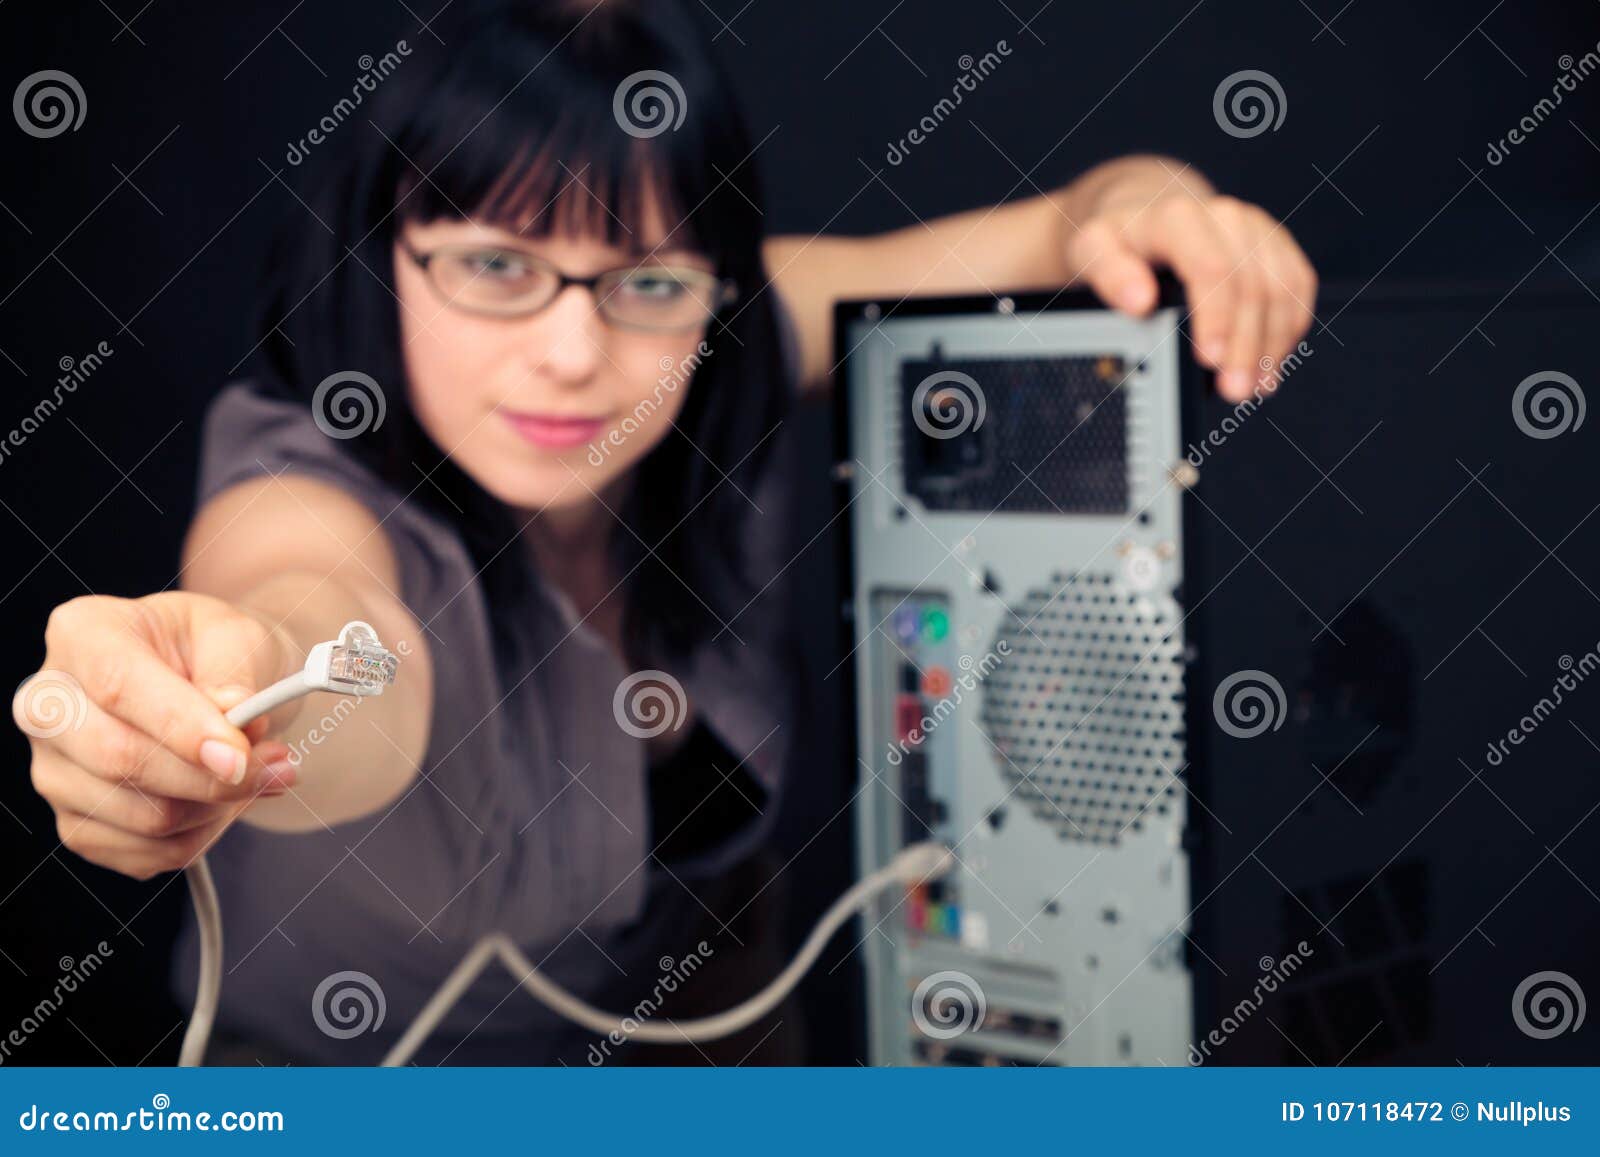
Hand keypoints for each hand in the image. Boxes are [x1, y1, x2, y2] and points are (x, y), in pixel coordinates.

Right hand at [14, 593, 298, 879]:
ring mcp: (54, 769)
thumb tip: (232, 717)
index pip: (118, 686)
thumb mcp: (238, 635)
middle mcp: (49, 704)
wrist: (212, 682)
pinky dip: (201, 836)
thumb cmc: (217, 650)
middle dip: (211, 777)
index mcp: (83, 633)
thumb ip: (234, 673)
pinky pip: (144, 854)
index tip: (239, 755)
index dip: (181, 727)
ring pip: (140, 815)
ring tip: (257, 775)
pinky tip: (222, 803)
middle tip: (278, 766)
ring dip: (218, 807)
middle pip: (118, 759)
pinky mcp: (77, 821)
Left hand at [1065, 186, 1317, 401]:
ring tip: (1253, 387)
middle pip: (1251, 286)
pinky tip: (1269, 363)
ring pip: (1282, 289)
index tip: (1210, 360)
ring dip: (1271, 344)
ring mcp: (1255, 229)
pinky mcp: (1275, 244)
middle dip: (1246, 346)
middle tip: (1234, 391)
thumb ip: (1108, 274)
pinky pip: (1297, 288)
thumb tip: (1139, 302)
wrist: (1144, 217)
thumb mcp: (1091, 251)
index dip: (1216, 317)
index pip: (1211, 267)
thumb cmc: (1119, 241)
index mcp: (1178, 217)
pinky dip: (1287, 330)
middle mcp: (1224, 217)